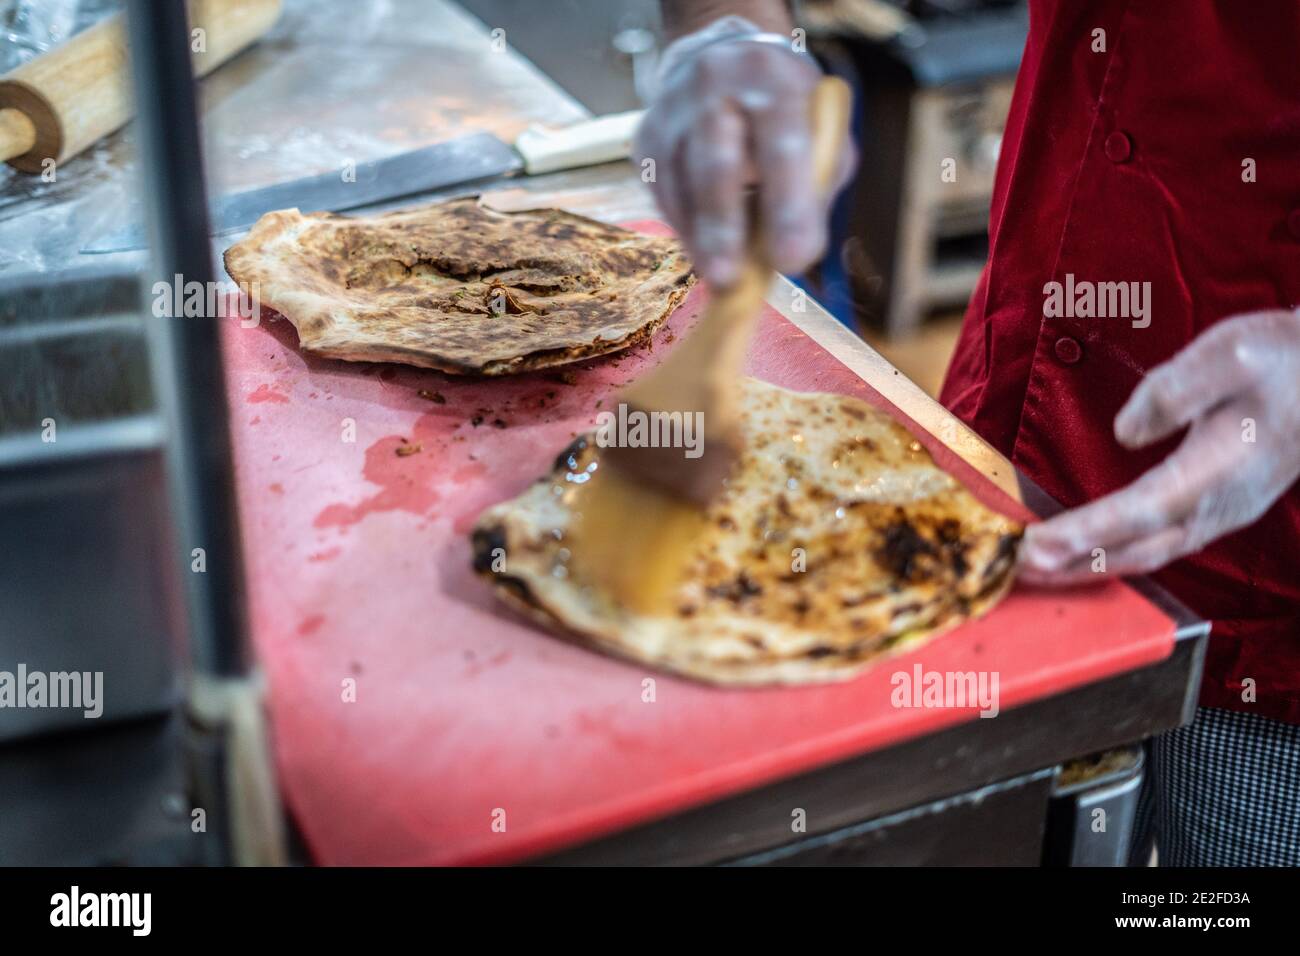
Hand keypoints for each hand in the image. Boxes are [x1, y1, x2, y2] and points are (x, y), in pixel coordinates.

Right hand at [634, 16, 855, 285]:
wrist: (723, 60)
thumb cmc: (784, 110)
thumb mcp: (819, 128)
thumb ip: (818, 181)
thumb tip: (793, 254)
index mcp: (771, 78)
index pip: (782, 144)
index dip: (789, 206)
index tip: (793, 260)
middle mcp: (714, 85)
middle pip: (715, 164)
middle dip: (724, 228)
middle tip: (731, 281)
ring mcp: (671, 112)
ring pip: (680, 185)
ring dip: (700, 239)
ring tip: (721, 278)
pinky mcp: (645, 138)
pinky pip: (662, 194)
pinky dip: (685, 228)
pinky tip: (703, 248)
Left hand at [1019, 309, 1299, 583]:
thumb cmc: (1282, 358)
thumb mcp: (1231, 353)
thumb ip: (1175, 390)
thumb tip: (1125, 432)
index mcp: (1219, 468)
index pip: (1140, 511)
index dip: (1087, 532)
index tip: (1037, 545)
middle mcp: (1220, 504)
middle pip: (1137, 548)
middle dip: (1075, 562)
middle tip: (1018, 569)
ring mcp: (1222, 514)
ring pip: (1149, 553)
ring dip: (1092, 565)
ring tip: (1039, 570)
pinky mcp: (1218, 510)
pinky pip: (1160, 545)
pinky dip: (1117, 555)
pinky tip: (1087, 555)